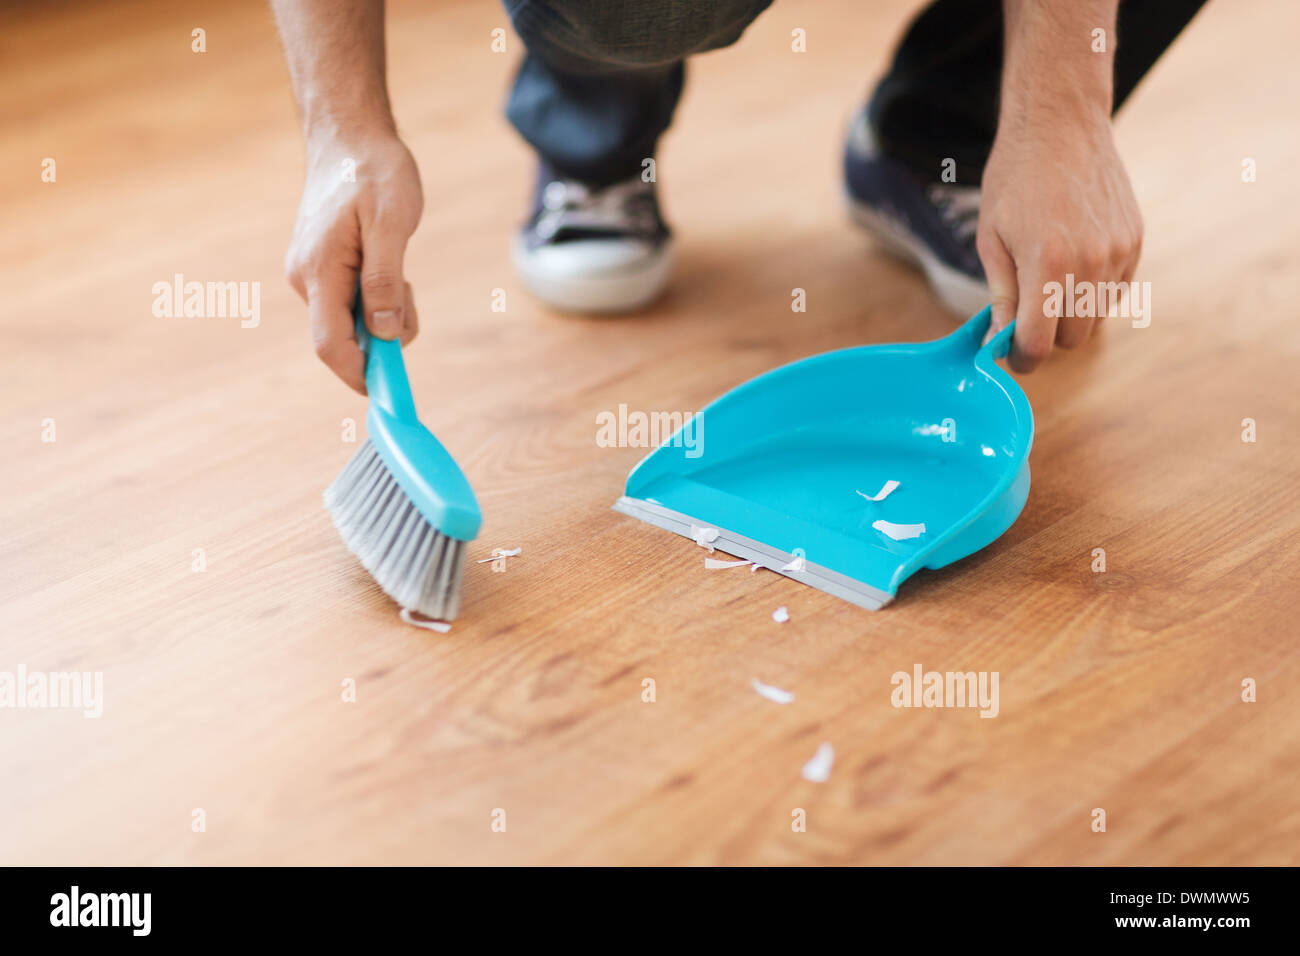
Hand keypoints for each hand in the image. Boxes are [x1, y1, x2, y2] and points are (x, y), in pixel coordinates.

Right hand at [284, 130, 422, 392]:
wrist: (349, 136)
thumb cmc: (372, 172)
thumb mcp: (392, 223)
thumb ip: (386, 280)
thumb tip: (385, 332)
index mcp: (318, 271)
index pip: (331, 345)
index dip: (360, 375)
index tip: (392, 391)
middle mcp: (307, 280)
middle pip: (345, 340)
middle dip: (384, 337)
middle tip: (410, 292)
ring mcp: (312, 277)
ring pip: (352, 323)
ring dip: (385, 313)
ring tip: (401, 268)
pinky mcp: (324, 271)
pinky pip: (353, 305)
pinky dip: (379, 299)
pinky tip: (390, 264)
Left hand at [976, 111, 1142, 371]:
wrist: (1061, 125)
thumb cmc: (1014, 179)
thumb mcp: (992, 239)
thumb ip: (1001, 296)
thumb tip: (999, 343)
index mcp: (1048, 263)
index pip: (1041, 342)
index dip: (1022, 358)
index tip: (1010, 354)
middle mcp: (1091, 261)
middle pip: (1072, 339)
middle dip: (1046, 338)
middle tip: (1024, 316)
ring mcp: (1119, 252)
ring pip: (1096, 318)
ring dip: (1071, 315)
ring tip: (1047, 282)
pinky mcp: (1135, 242)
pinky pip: (1115, 292)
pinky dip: (1093, 293)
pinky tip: (1072, 264)